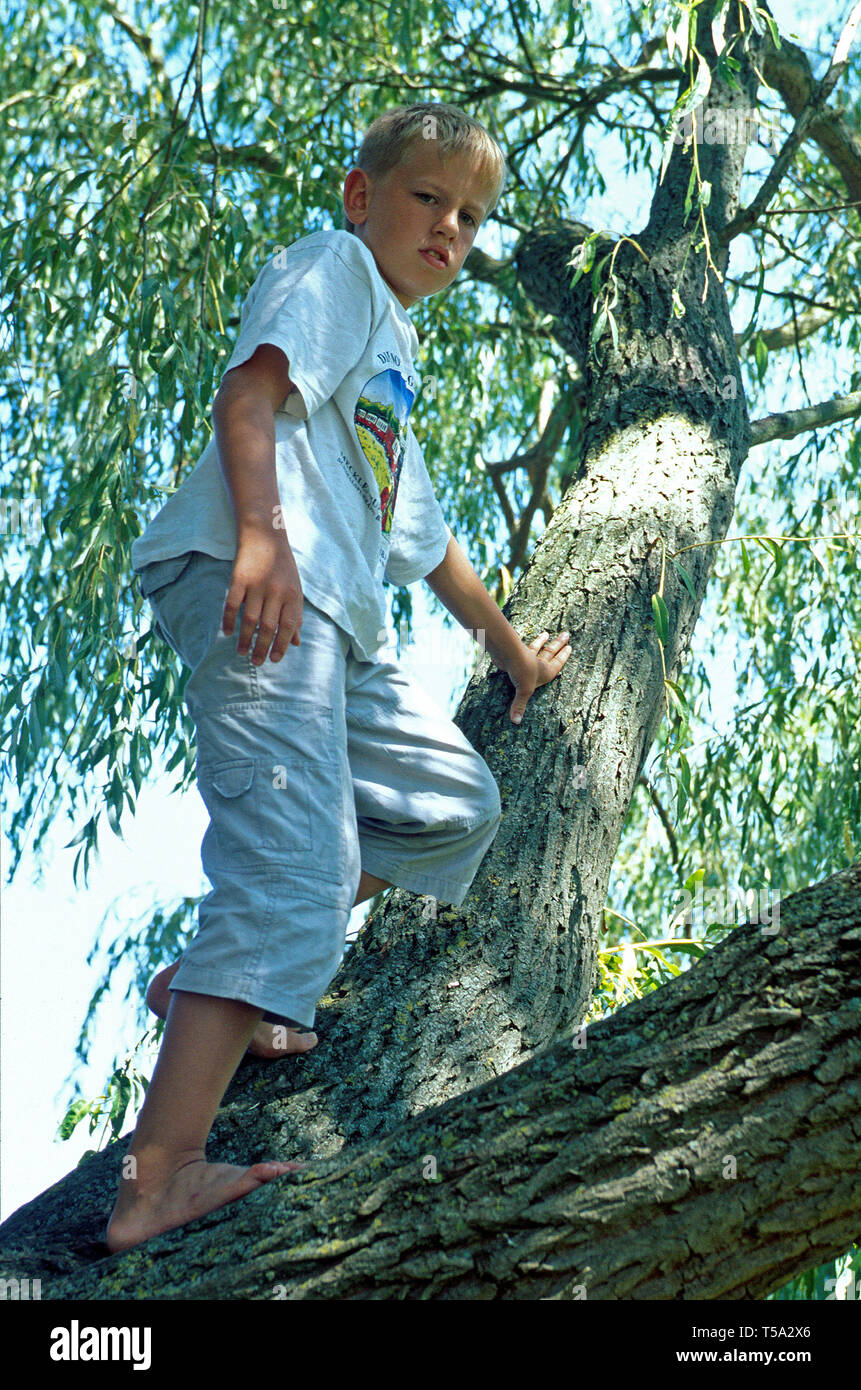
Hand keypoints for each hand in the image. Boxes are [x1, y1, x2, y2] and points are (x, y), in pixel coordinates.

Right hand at [222, 527, 303, 663]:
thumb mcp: (295, 589)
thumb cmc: (282, 566)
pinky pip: (232, 605)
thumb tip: (296, 643)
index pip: (289, 627)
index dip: (282, 646)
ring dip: (245, 640)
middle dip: (262, 648)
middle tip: (256, 662)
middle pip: (269, 627)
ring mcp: (257, 585)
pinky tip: (228, 633)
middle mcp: (277, 591)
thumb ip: (295, 615)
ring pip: (250, 620)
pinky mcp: (239, 579)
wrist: (265, 535)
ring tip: (242, 653)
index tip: (274, 659)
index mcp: (293, 595)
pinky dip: (229, 621)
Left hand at [505, 630, 570, 724]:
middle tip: (566, 635)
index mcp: (546, 671)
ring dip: (543, 640)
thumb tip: (516, 722)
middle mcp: (539, 662)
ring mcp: (529, 655)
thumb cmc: (522, 672)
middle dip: (558, 644)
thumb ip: (520, 706)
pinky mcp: (518, 651)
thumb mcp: (523, 691)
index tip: (570, 647)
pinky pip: (524, 645)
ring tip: (547, 633)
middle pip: (551, 651)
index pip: (557, 663)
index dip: (563, 656)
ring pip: (538, 646)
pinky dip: (523, 642)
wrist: (509, 656)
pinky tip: (522, 638)